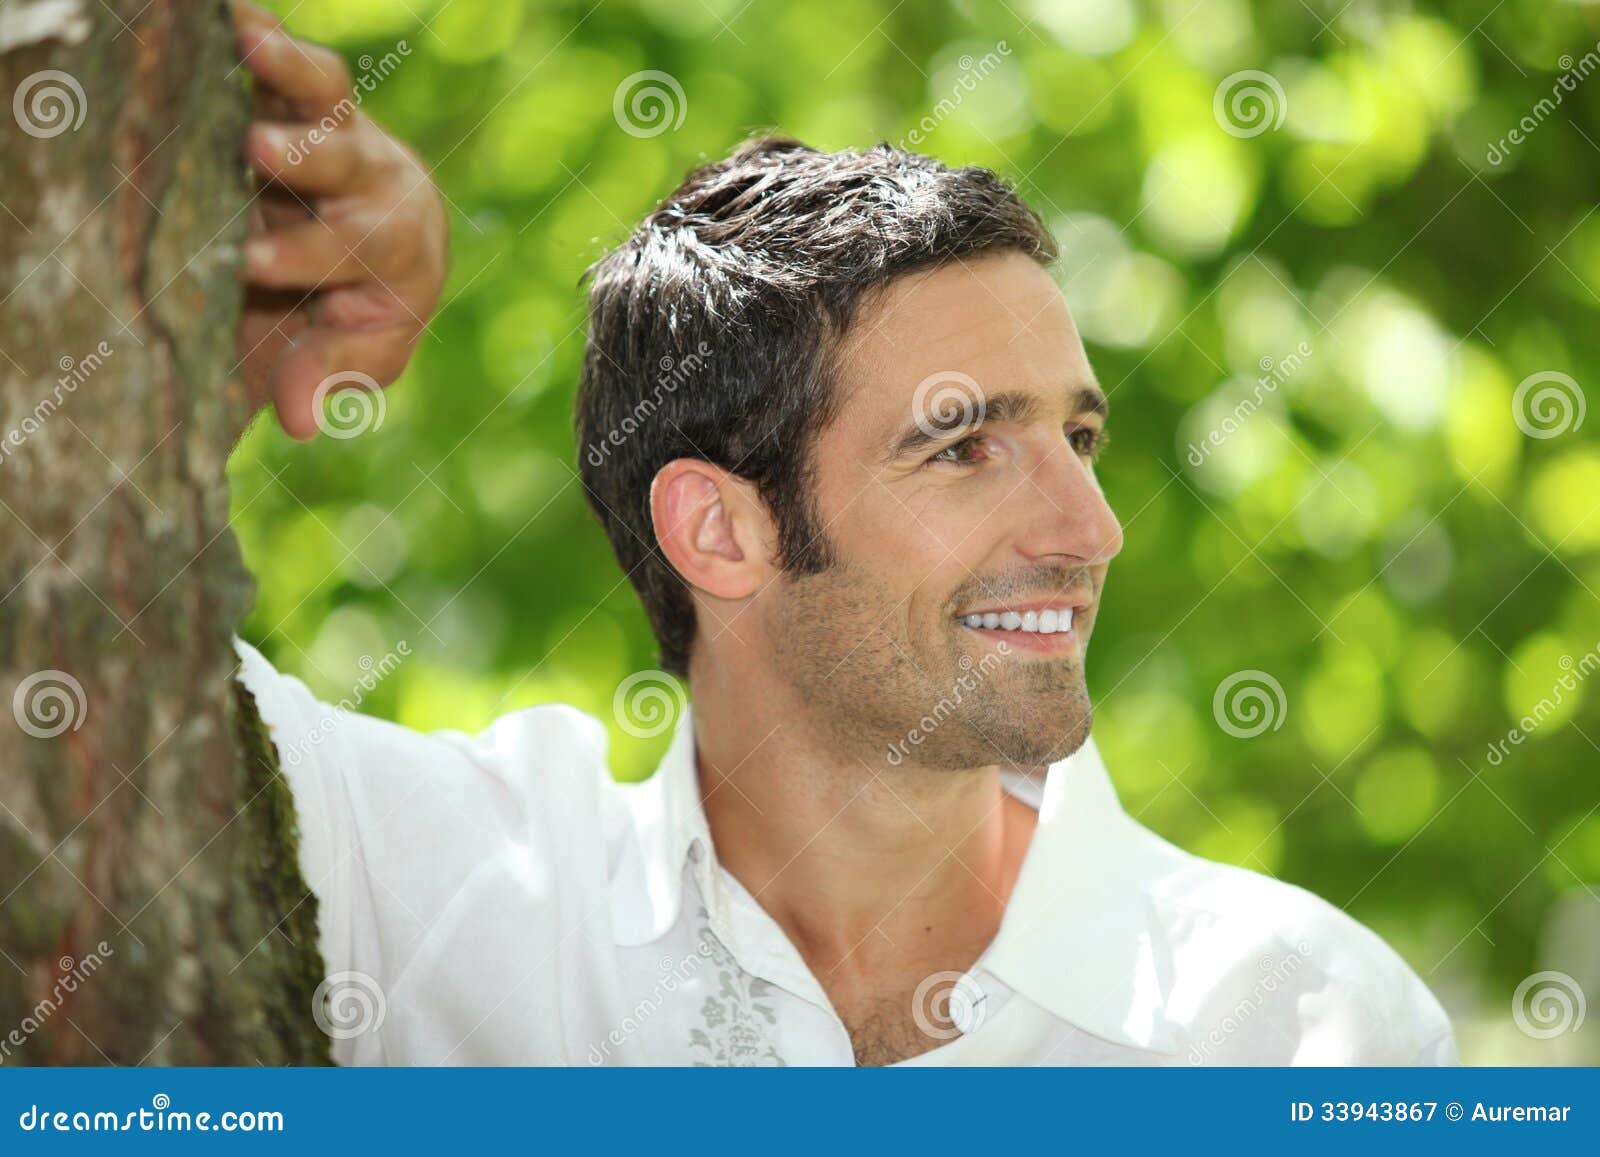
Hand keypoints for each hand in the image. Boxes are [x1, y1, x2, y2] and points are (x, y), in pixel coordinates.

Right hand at [232, 0, 446, 440]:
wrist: (352, 248)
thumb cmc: (344, 312)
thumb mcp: (343, 356)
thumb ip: (322, 380)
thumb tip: (298, 423)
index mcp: (399, 250)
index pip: (362, 251)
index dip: (310, 256)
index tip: (250, 261)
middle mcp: (375, 181)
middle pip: (349, 164)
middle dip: (307, 160)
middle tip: (261, 151)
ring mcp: (337, 128)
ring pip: (324, 93)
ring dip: (289, 69)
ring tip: (252, 45)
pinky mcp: (295, 89)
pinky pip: (283, 55)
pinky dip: (258, 31)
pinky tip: (229, 15)